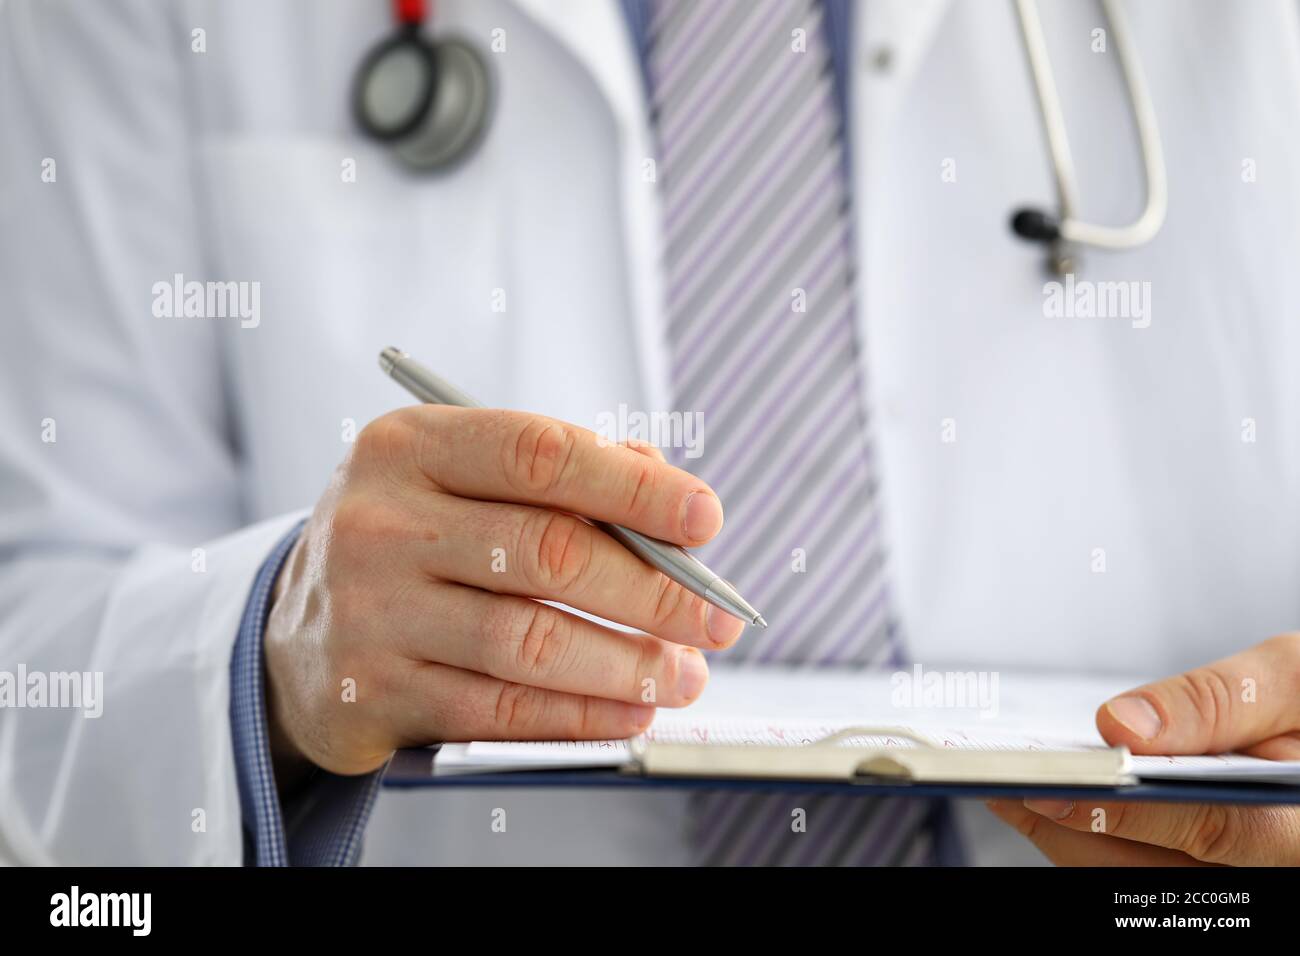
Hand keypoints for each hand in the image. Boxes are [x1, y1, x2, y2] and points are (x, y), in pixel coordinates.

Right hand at [262, 406, 743, 779]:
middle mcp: (380, 520)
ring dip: (627, 663)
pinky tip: (629, 711)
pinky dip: (580, 715)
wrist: (296, 635)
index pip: (539, 453)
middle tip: (716, 616)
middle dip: (653, 590)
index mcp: (410, 446)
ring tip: (683, 674)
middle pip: (546, 552)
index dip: (634, 487)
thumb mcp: (458, 481)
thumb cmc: (413, 543)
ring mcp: (371, 610)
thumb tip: (668, 492)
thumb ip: (560, 474)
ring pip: (529, 641)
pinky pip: (498, 710)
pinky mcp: (374, 691)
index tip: (705, 519)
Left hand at [987, 634, 1299, 864]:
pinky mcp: (1216, 872)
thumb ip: (1218, 700)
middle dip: (1070, 828)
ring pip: (1140, 879)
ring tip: (1012, 787)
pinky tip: (1058, 798)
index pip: (1212, 830)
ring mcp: (1243, 878)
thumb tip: (1122, 724)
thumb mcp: (1296, 681)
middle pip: (1157, 870)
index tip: (1050, 786)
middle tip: (1000, 782)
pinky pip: (1145, 868)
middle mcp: (1275, 867)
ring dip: (1071, 837)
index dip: (1126, 811)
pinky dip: (1097, 836)